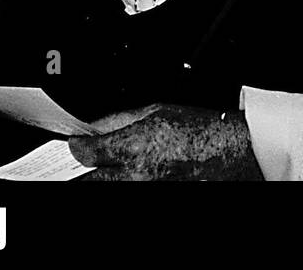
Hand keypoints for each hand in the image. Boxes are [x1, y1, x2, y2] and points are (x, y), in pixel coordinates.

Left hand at [68, 103, 263, 180]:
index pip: (85, 153)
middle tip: (83, 159)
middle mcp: (134, 174)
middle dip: (82, 168)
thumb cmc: (200, 128)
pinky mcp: (151, 193)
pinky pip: (127, 187)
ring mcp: (143, 188)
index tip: (75, 141)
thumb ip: (120, 118)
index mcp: (133, 147)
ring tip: (111, 164)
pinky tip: (129, 170)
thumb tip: (96, 125)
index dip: (76, 145)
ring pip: (107, 186)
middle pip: (89, 179)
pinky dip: (124, 179)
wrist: (227, 151)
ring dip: (104, 176)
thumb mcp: (156, 110)